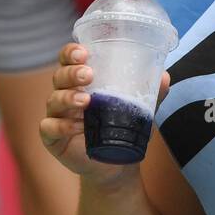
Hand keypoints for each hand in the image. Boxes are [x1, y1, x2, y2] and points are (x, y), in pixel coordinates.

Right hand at [41, 43, 169, 185]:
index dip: (71, 52)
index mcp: (82, 81)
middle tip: (88, 74)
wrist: (116, 162)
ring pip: (54, 99)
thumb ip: (152, 92)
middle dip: (71, 72)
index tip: (83, 52)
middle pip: (59, 76)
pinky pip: (49, 127)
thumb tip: (165, 76)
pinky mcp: (52, 137)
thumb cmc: (123, 125)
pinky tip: (76, 126)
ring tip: (85, 100)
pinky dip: (60, 125)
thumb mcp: (140, 107)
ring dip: (67, 97)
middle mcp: (66, 93)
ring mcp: (58, 115)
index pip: (69, 59)